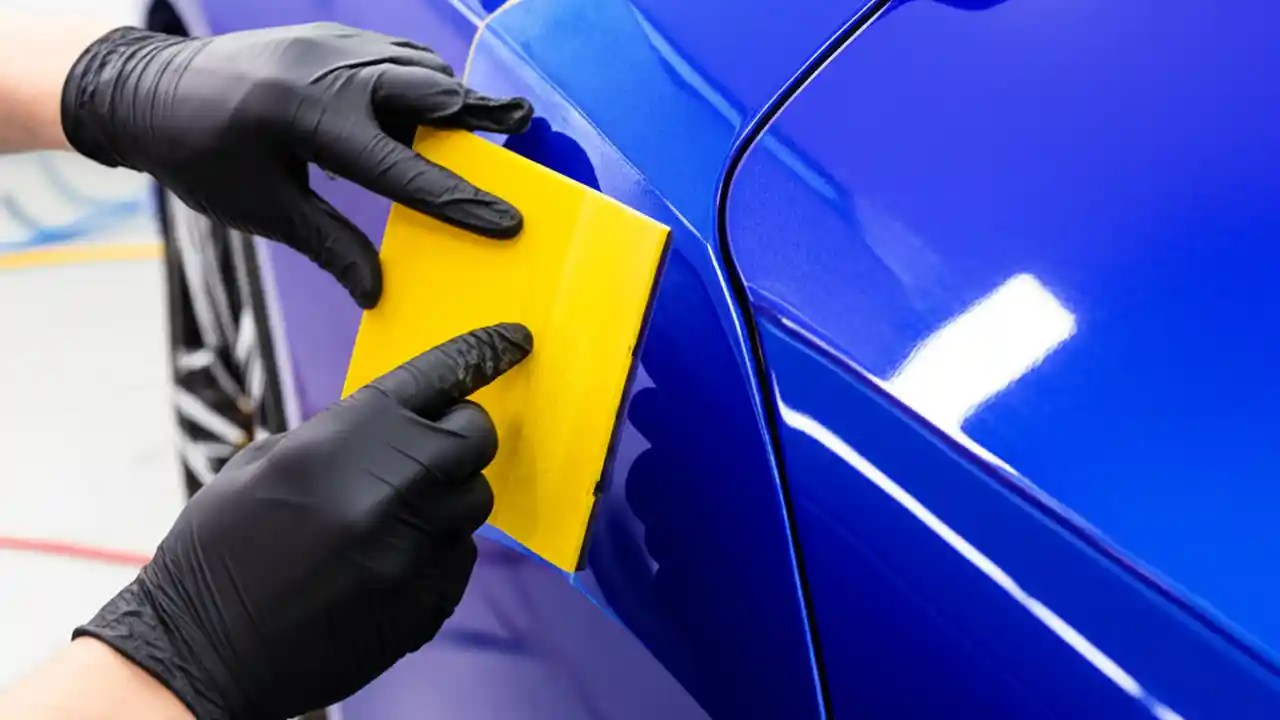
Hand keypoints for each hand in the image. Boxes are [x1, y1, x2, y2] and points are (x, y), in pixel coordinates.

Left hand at [61, 23, 533, 307]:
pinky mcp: (329, 36)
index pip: (404, 170)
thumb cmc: (199, 155)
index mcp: (310, 119)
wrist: (147, 88)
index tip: (508, 222)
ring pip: (417, 66)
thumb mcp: (262, 209)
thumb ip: (328, 245)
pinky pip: (395, 53)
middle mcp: (330, 70)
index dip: (461, 202)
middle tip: (523, 126)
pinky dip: (421, 79)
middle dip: (479, 114)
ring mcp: (332, 44)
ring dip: (452, 97)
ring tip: (486, 122)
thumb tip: (377, 292)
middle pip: (430, 92)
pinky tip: (429, 107)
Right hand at [74, 324, 532, 718]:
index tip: (515, 340)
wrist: (202, 650)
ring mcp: (417, 549)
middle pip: (476, 437)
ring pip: (474, 500)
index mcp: (350, 438)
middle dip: (460, 433)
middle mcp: (396, 488)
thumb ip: (344, 436)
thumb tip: (400, 425)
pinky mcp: (428, 601)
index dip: (482, 351)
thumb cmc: (221, 551)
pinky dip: (435, 551)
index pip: (439, 375)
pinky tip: (384, 563)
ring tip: (387, 516)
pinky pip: (459, 557)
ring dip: (445, 497)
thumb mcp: (267, 464)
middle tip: (430, 446)